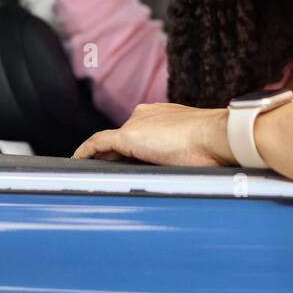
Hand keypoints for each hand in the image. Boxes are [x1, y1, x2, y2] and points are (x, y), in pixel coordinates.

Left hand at [71, 103, 234, 166]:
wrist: (215, 135)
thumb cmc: (214, 146)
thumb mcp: (197, 150)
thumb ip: (183, 156)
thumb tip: (183, 177)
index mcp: (164, 116)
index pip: (141, 133)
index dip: (133, 149)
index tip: (129, 164)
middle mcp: (147, 115)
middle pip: (122, 139)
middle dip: (113, 156)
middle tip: (105, 173)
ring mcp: (136, 124)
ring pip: (110, 143)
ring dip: (99, 158)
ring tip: (90, 173)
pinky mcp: (127, 136)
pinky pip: (97, 143)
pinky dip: (85, 152)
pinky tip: (77, 163)